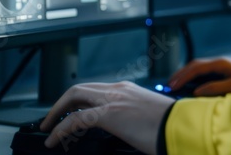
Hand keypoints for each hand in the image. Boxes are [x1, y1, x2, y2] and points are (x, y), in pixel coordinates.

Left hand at [40, 81, 173, 154]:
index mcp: (129, 90)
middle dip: (61, 103)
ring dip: (55, 112)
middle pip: (80, 89)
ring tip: (47, 128)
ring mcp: (113, 99)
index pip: (96, 90)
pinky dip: (59, 129)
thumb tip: (127, 131)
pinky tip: (53, 140)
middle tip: (51, 118)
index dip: (78, 101)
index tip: (71, 113)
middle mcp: (119, 90)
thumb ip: (133, 118)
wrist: (182, 126)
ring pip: (73, 96)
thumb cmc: (171, 125)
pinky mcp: (109, 114)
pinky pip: (74, 120)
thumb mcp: (148, 117)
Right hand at [169, 57, 230, 96]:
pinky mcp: (221, 69)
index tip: (172, 86)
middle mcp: (217, 62)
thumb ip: (213, 88)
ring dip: (185, 74)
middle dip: (180, 74)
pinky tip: (187, 82)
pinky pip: (202, 71)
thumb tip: (195, 91)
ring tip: (174, 83)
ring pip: (197, 67)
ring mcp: (219, 64)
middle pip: (193, 65)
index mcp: (219, 64)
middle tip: (168, 84)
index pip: (195, 68)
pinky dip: (193, 75)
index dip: (183, 77)